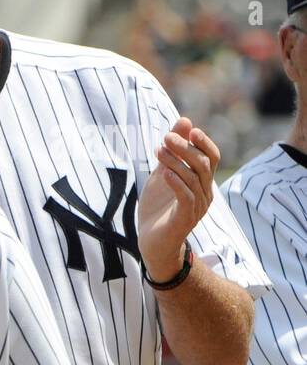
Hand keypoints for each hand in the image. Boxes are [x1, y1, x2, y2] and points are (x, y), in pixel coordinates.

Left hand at [137, 118, 217, 278]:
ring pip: (193, 179)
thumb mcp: (163, 174)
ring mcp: (197, 207)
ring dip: (175, 163)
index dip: (203, 142)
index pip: (212, 157)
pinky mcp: (185, 219)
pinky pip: (186, 198)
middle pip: (204, 165)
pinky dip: (176, 183)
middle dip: (186, 148)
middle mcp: (205, 193)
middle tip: (166, 137)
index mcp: (202, 182)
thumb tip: (183, 120)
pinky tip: (164, 174)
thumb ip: (172, 151)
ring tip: (158, 151)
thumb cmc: (158, 208)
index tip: (188, 129)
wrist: (152, 243)